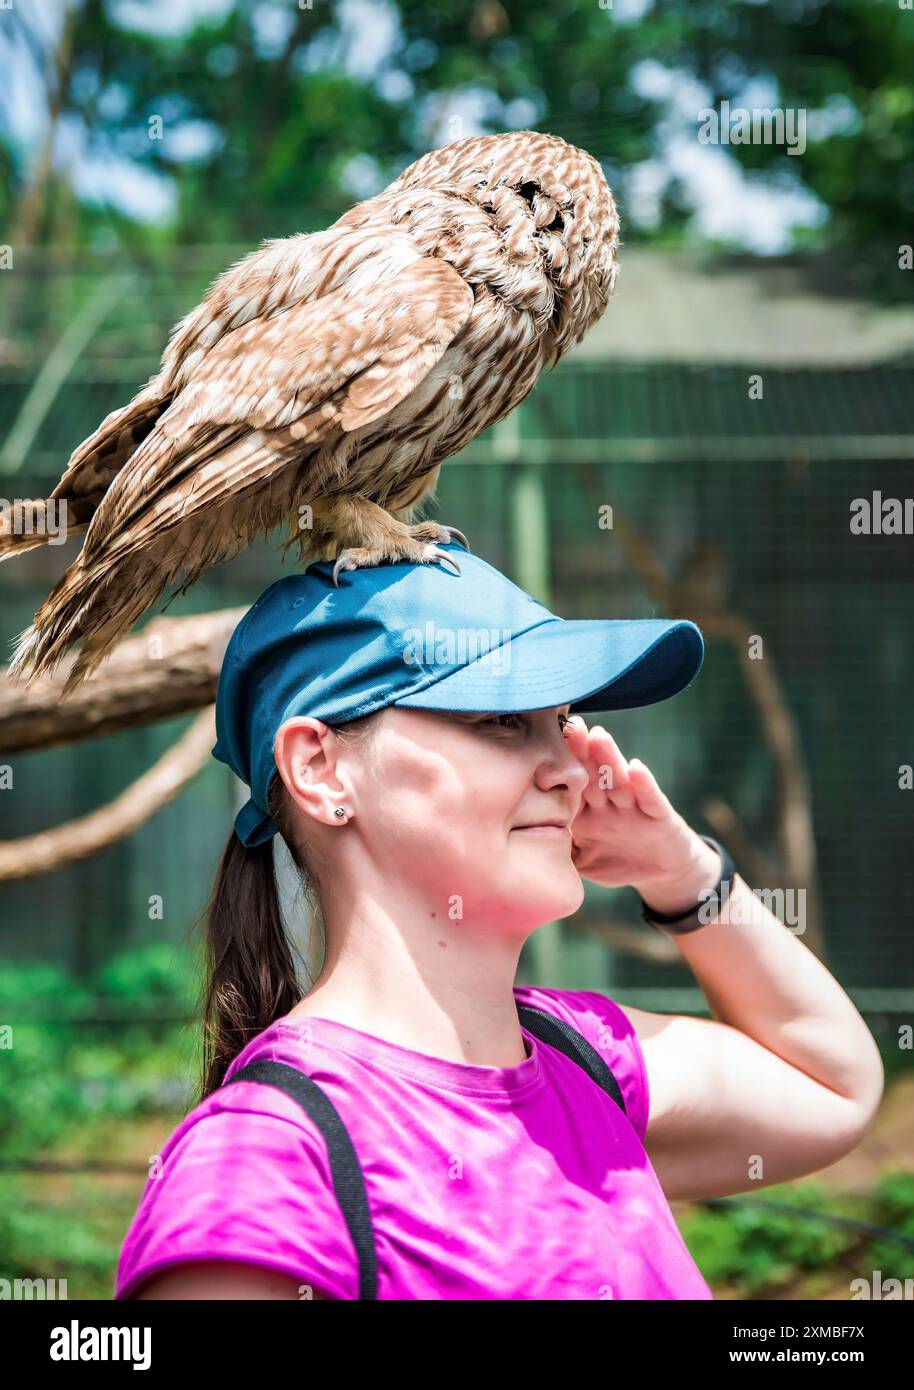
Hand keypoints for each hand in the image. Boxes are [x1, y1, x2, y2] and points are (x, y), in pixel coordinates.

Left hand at [563, 717, 721, 913]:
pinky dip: (644, 785)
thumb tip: (520, 845)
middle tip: (568, 726)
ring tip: (598, 737)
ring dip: (609, 759)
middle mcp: (609, 804)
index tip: (544, 742)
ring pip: (618, 781)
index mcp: (587, 811)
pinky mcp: (659, 818)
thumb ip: (558, 852)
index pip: (570, 785)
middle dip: (581, 751)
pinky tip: (636, 768)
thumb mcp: (582, 861)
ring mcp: (634, 808)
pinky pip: (650, 800)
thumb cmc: (618, 861)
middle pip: (592, 774)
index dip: (559, 766)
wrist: (663, 874)